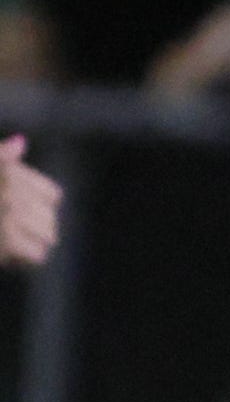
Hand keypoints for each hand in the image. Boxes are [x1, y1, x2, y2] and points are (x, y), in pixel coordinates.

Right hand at [0, 136, 60, 266]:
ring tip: (7, 243)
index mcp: (7, 171)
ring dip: (30, 245)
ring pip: (48, 237)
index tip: (18, 213)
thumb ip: (1, 157)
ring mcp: (8, 214)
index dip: (39, 207)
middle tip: (7, 233)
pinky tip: (6, 255)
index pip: (53, 196)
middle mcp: (11, 190)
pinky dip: (23, 259)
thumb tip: (21, 142)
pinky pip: (37, 254)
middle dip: (34, 230)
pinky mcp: (6, 238)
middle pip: (50, 219)